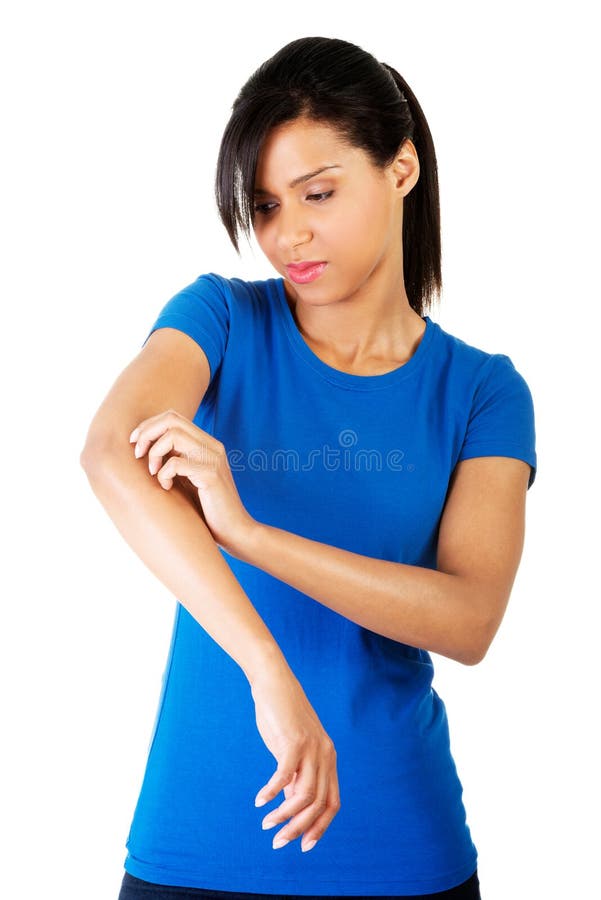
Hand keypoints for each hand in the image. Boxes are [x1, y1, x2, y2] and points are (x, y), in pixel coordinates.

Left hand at [129, 409, 255, 555]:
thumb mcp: (187, 478)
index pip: (172, 417)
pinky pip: (176, 463)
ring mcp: (213, 459)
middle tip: (137, 454)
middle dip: (146, 433)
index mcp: (206, 443)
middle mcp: (212, 446)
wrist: (235, 531)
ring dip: (154, 452)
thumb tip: (144, 448)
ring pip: (173, 434)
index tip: (135, 444)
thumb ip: (174, 460)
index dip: (148, 426)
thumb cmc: (208, 509)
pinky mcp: (211, 475)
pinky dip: (163, 474)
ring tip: (153, 473)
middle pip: (171, 419)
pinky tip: (166, 487)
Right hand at [250, 665, 340, 853]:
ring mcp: (311, 748)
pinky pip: (284, 776)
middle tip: (278, 843)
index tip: (304, 846)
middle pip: (318, 804)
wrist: (275, 684)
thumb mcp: (293, 750)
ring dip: (284, 816)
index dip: (320, 827)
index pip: (332, 803)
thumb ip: (297, 775)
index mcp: (328, 758)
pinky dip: (272, 792)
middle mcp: (325, 755)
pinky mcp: (292, 741)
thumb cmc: (282, 718)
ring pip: (303, 795)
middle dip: (299, 829)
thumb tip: (292, 806)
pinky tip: (259, 801)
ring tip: (266, 825)